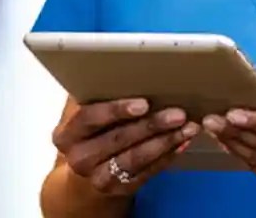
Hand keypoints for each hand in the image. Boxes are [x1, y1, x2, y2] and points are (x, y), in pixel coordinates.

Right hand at [52, 98, 201, 195]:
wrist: (85, 175)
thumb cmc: (91, 132)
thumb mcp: (85, 113)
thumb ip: (96, 94)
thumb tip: (126, 65)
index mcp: (67, 134)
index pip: (89, 118)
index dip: (116, 110)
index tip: (143, 103)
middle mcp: (79, 158)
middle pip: (118, 139)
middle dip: (151, 125)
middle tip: (178, 113)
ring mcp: (99, 178)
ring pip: (135, 159)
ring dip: (165, 141)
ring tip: (188, 127)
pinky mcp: (119, 190)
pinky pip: (147, 173)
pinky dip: (167, 156)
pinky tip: (182, 142)